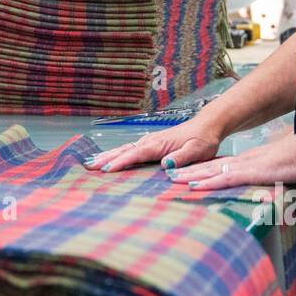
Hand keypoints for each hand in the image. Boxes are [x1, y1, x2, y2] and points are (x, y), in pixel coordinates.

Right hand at [87, 114, 222, 172]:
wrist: (207, 126)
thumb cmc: (203, 140)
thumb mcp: (197, 150)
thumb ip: (181, 158)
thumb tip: (165, 165)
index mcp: (159, 144)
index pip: (136, 154)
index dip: (121, 162)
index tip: (106, 169)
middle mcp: (151, 141)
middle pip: (124, 150)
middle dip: (106, 158)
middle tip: (88, 167)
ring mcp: (149, 141)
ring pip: (124, 149)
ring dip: (107, 156)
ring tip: (91, 163)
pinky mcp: (151, 144)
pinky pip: (129, 149)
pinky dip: (116, 154)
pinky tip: (109, 158)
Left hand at [166, 132, 295, 190]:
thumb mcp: (281, 173)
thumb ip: (271, 182)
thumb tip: (269, 192)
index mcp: (248, 162)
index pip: (220, 167)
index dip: (202, 170)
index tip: (187, 173)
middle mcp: (242, 163)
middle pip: (210, 168)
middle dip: (189, 172)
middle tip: (170, 175)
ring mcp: (244, 167)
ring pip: (211, 172)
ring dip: (191, 176)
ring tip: (172, 179)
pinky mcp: (250, 173)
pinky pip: (224, 179)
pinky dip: (208, 183)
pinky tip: (194, 186)